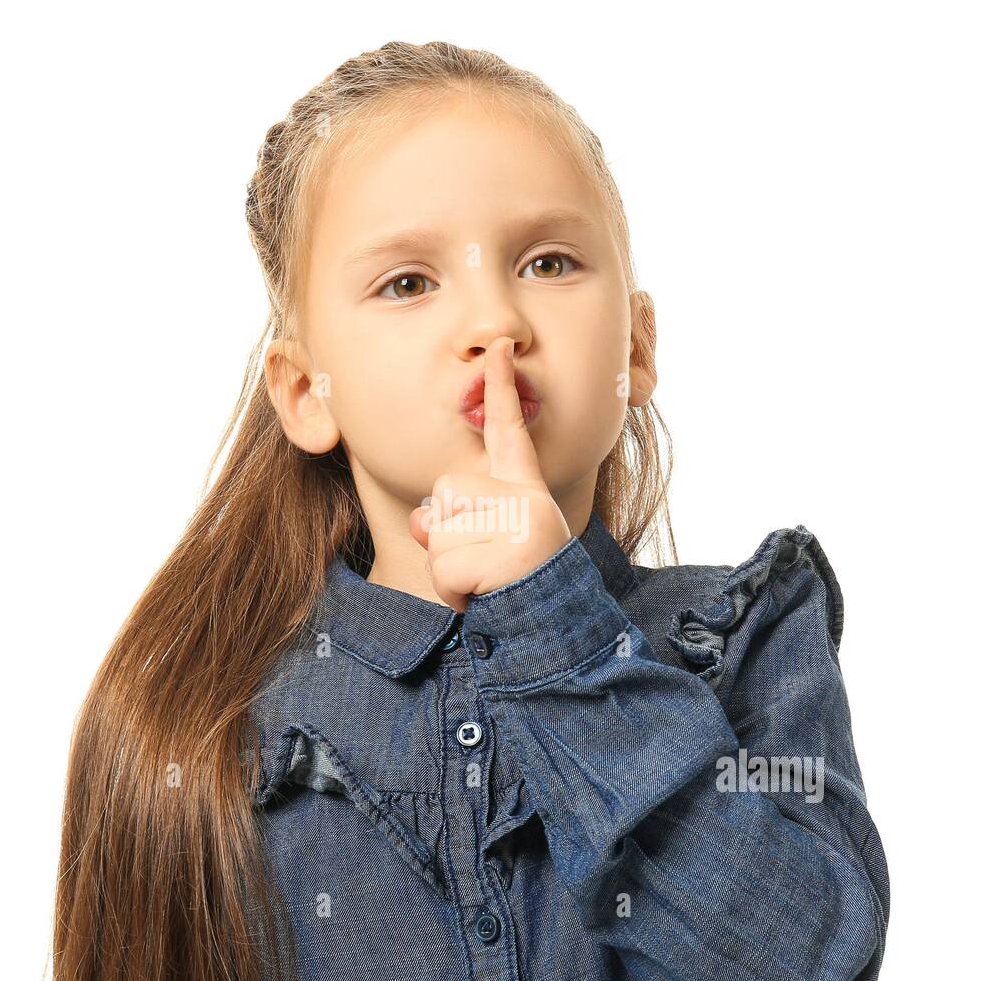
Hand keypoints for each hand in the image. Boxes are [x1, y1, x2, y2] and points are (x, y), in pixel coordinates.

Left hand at [409, 336, 571, 611]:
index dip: (500, 386)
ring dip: (450, 570)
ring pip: (440, 534)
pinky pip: (445, 570)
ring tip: (488, 584)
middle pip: (446, 490)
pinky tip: (484, 598)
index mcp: (525, 490)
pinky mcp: (510, 556)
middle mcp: (528, 499)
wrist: (556, 636)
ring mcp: (522, 525)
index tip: (498, 345)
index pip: (510, 430)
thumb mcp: (482, 547)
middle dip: (448, 535)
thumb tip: (424, 523)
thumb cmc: (514, 587)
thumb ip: (449, 523)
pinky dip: (453, 593)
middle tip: (485, 564)